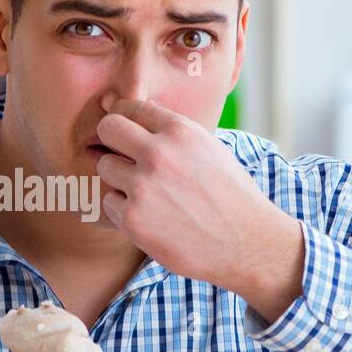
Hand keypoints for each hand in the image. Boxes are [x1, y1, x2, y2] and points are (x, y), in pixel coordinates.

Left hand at [95, 97, 304, 321]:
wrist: (246, 243)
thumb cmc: (230, 196)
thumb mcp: (208, 149)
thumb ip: (173, 134)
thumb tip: (140, 118)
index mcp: (180, 131)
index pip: (131, 108)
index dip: (126, 119)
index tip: (126, 132)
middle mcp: (159, 153)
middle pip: (108, 128)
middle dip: (112, 140)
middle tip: (122, 157)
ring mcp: (143, 186)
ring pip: (105, 166)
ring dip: (119, 179)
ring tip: (146, 194)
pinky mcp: (132, 218)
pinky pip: (108, 203)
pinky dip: (123, 211)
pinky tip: (150, 218)